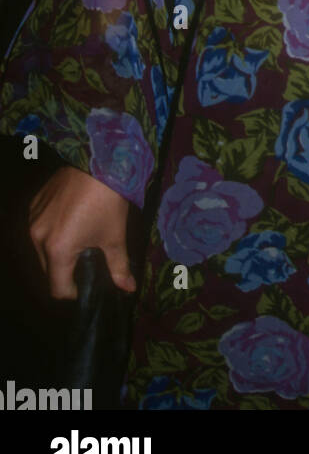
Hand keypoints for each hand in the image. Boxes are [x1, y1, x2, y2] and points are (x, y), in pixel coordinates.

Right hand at [29, 165, 134, 299]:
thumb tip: (128, 289)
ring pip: (41, 251)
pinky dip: (51, 233)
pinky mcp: (34, 205)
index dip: (74, 293)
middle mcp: (38, 237)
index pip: (58, 288)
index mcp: (58, 250)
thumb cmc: (109, 200)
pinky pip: (39, 230)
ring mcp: (33, 220)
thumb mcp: (115, 236)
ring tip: (80, 241)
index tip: (88, 286)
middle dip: (66, 272)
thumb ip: (119, 267)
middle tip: (88, 262)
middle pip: (48, 270)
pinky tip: (71, 223)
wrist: (100, 160)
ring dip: (57, 252)